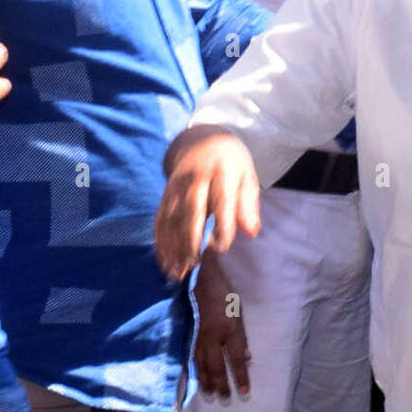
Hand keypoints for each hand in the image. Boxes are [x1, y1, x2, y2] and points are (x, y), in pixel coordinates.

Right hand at [155, 125, 260, 281]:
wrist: (202, 139)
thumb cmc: (232, 165)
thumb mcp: (248, 178)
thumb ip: (249, 206)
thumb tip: (251, 234)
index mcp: (222, 173)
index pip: (222, 202)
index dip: (220, 226)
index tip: (221, 248)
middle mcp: (196, 179)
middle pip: (191, 211)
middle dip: (189, 240)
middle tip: (192, 265)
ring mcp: (177, 186)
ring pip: (172, 218)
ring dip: (171, 246)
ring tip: (176, 272)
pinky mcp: (166, 193)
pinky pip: (160, 218)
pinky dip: (160, 241)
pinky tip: (164, 261)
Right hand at [193, 250, 250, 398]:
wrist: (199, 281)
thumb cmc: (223, 294)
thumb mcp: (239, 312)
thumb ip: (242, 337)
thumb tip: (246, 358)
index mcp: (229, 329)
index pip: (236, 359)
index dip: (240, 377)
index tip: (244, 392)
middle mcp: (212, 337)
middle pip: (217, 367)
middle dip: (222, 384)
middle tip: (225, 398)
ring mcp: (198, 337)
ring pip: (201, 365)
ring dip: (207, 382)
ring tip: (210, 394)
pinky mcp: (188, 335)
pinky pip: (191, 358)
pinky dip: (194, 371)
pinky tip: (195, 379)